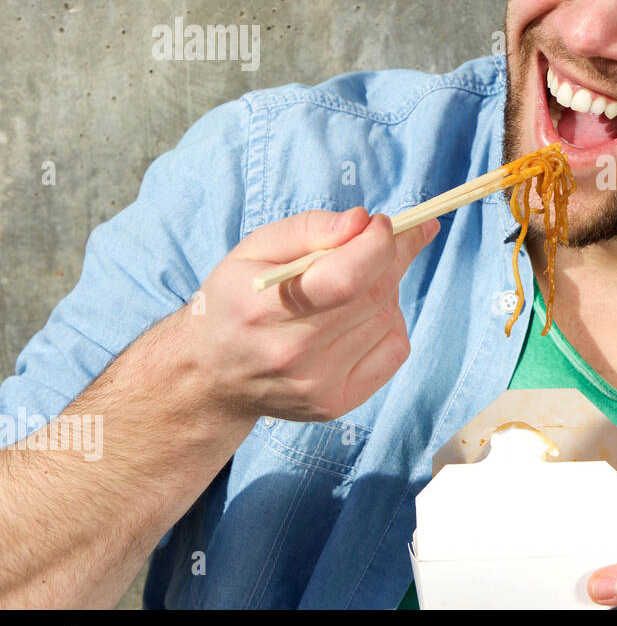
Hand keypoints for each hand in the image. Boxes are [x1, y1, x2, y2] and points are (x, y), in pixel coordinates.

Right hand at [182, 206, 437, 424]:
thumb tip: (362, 222)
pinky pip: (396, 350)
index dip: (378, 245)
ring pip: (388, 319)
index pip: (345, 279)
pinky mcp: (337, 403)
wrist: (211, 375)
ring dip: (387, 290)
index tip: (382, 223)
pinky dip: (390, 324)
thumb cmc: (238, 299)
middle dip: (394, 257)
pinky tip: (361, 318)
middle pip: (375, 296)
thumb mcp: (254, 249)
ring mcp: (318, 384)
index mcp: (263, 309)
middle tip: (394, 237)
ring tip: (357, 284)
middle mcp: (292, 354)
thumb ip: (309, 229)